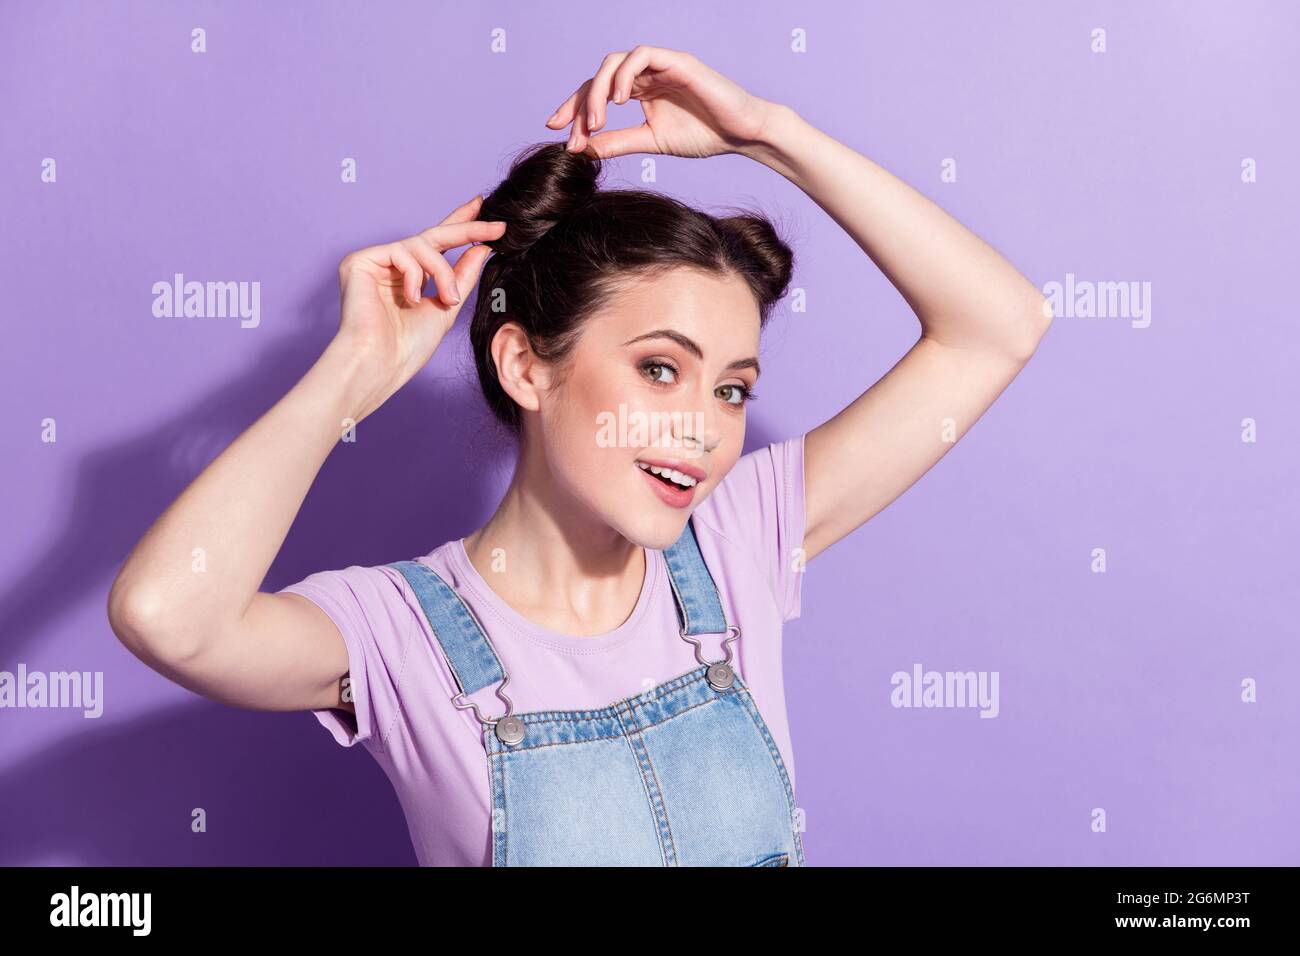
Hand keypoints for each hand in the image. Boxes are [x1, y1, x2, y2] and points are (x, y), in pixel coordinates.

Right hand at [333, 195, 504, 394]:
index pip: (437, 244)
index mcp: (410, 277)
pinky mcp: (359, 260)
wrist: (380, 364)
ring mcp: (374, 261)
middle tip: (498, 227)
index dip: (461, 225)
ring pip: (422, 245)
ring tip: (448, 300)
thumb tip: (482, 247)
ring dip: (443, 272)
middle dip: (468, 229)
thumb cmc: (408, 346)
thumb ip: (462, 276)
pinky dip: (416, 275)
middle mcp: (391, 265)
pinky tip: (413, 298)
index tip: (483, 207)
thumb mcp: (447, 306)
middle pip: (433, 235)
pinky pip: (401, 252)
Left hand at [545, 45, 778, 159]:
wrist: (741, 134)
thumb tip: (584, 150)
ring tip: (596, 122)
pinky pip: (641, 56)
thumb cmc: (705, 136)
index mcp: (640, 89)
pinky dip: (624, 75)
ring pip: (615, 62)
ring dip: (598, 91)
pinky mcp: (676, 60)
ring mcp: (660, 64)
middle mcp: (646, 73)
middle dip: (577, 102)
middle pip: (598, 76)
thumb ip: (620, 142)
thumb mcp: (652, 142)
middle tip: (570, 132)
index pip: (597, 92)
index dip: (573, 109)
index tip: (555, 131)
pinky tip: (618, 101)